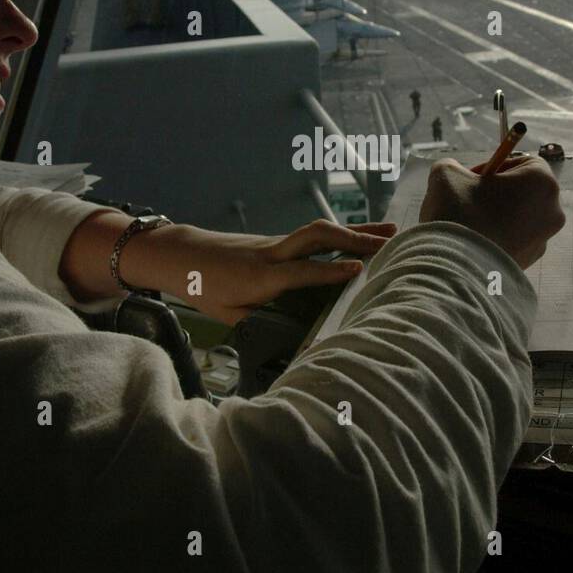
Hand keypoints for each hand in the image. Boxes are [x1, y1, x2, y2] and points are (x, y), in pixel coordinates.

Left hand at [125, 219, 398, 324]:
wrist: (180, 253)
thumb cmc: (203, 287)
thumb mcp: (227, 315)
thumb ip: (260, 324)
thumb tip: (292, 343)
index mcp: (262, 276)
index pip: (303, 270)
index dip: (331, 270)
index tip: (361, 269)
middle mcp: (273, 253)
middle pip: (317, 236)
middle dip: (355, 237)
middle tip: (389, 242)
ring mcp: (277, 243)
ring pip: (321, 231)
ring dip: (357, 229)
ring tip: (392, 230)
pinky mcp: (279, 242)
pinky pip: (315, 236)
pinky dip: (342, 234)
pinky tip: (362, 236)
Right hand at [419, 155, 564, 268]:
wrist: (457, 269)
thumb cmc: (459, 213)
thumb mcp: (446, 175)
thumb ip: (454, 167)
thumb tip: (456, 175)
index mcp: (542, 182)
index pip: (523, 162)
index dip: (495, 166)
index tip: (473, 178)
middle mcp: (552, 211)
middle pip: (524, 191)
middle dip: (497, 192)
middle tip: (468, 199)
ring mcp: (543, 240)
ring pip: (519, 218)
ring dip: (497, 216)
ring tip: (469, 224)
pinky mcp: (530, 262)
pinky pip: (515, 241)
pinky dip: (498, 238)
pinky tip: (474, 243)